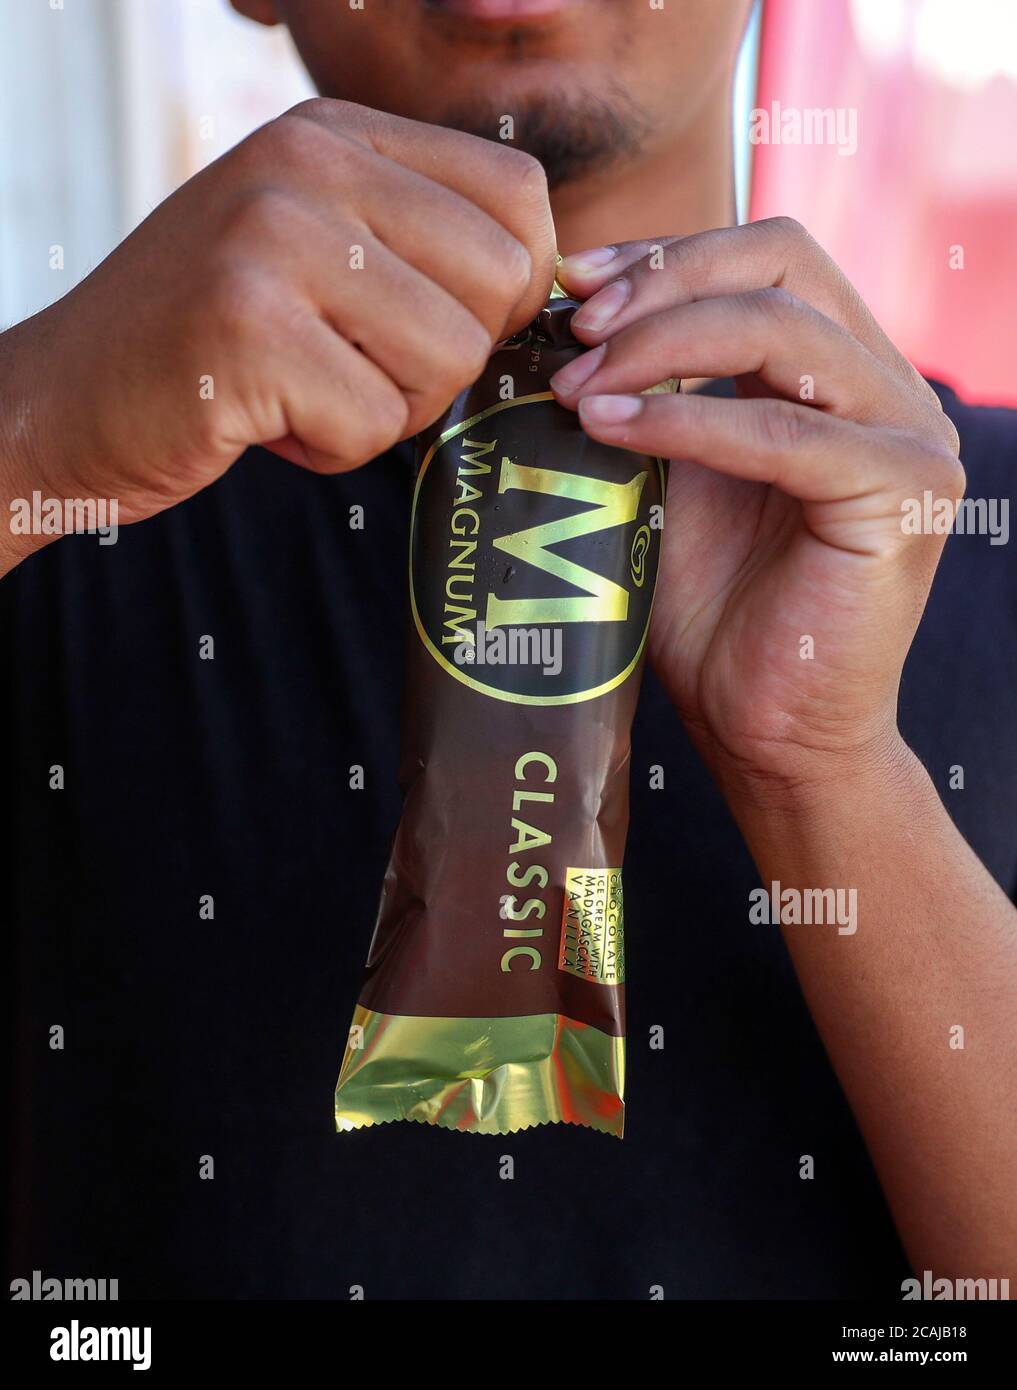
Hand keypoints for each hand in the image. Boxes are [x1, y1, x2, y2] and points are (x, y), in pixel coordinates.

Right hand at [0, 99, 554, 565]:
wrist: (65, 400)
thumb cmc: (211, 341)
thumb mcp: (313, 249)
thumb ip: (417, 243)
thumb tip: (562, 288)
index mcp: (335, 135)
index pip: (518, 196)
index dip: (518, 286)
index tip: (454, 328)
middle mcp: (308, 167)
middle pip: (500, 282)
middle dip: (450, 360)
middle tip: (362, 373)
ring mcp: (273, 241)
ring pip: (448, 359)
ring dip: (390, 409)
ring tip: (307, 391)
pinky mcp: (249, 331)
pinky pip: (375, 423)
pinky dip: (331, 450)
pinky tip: (266, 421)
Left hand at [551, 219, 963, 795]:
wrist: (765, 729)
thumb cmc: (710, 612)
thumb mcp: (667, 475)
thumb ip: (646, 393)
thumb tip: (561, 318)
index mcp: (844, 371)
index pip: (769, 257)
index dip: (669, 252)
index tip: (574, 280)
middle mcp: (890, 389)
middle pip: (785, 264)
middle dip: (663, 283)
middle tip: (574, 334)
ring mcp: (910, 437)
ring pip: (783, 331)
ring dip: (661, 348)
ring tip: (578, 392)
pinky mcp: (903, 496)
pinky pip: (783, 431)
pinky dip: (687, 421)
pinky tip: (612, 428)